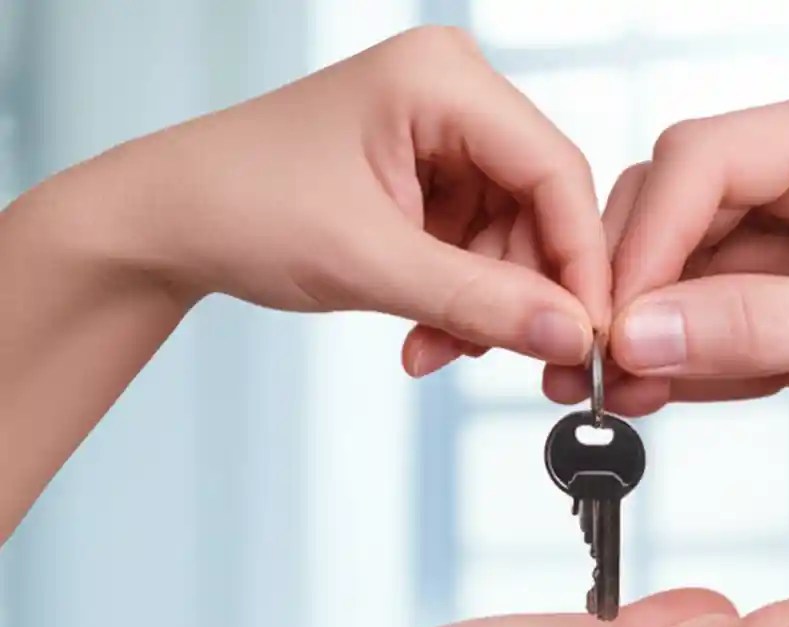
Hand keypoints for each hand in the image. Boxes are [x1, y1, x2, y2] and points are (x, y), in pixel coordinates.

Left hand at [24, 26, 607, 372]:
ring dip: (486, 304)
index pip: (555, 169)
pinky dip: (462, 296)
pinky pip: (482, 245)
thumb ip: (482, 301)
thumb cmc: (241, 207)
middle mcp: (454, 94)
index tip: (586, 336)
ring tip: (432, 345)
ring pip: (515, 236)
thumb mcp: (370, 262)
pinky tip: (424, 328)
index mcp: (443, 79)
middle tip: (499, 354)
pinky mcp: (433, 174)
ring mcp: (445, 134)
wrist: (170, 222)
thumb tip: (573, 336)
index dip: (579, 260)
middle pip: (541, 206)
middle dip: (521, 291)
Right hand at [546, 77, 788, 526]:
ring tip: (615, 394)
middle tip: (598, 363)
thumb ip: (761, 324)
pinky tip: (655, 395)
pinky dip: (683, 359)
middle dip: (633, 286)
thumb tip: (637, 332)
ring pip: (682, 271)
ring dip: (648, 332)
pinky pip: (713, 322)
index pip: (705, 159)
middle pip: (676, 208)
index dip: (646, 239)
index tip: (613, 321)